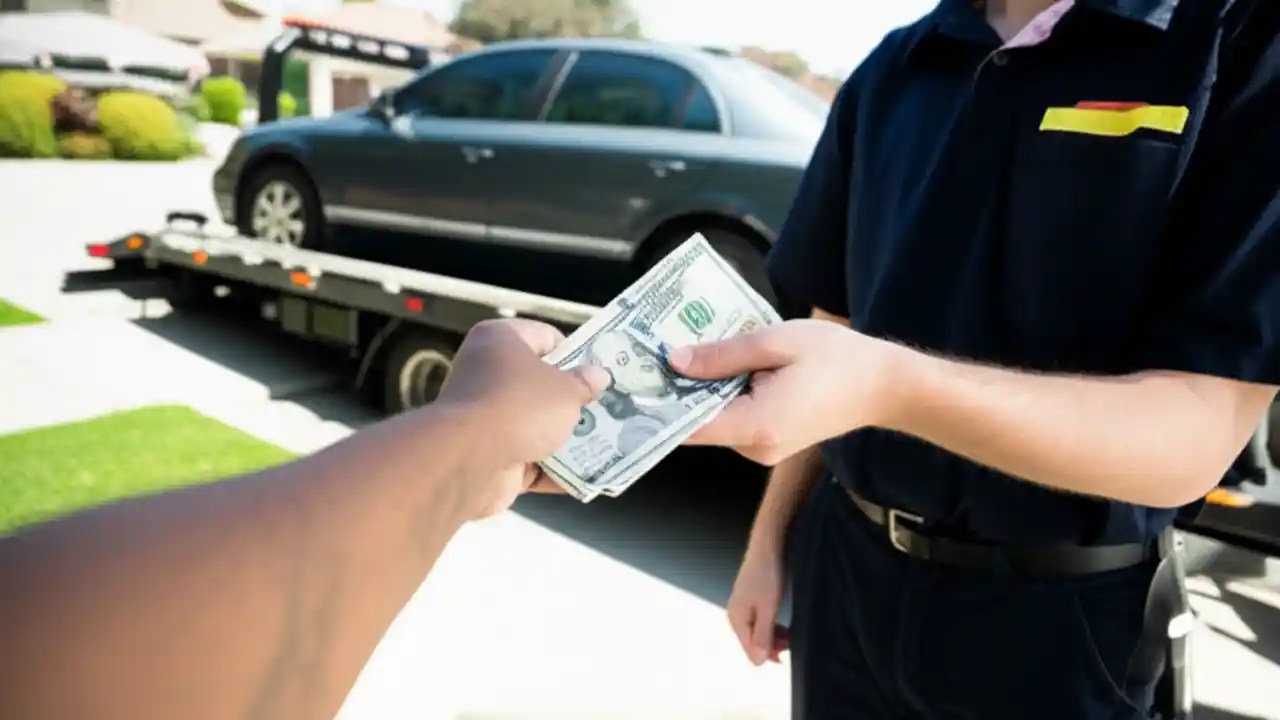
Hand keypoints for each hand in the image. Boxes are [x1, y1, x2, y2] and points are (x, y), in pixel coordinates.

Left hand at [438, 319, 608, 518]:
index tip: (599, 372)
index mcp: (500, 341)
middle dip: (572, 400)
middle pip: (539, 384)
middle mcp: (487, 374)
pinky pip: (528, 460)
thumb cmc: (519, 406)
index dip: (575, 353)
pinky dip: (552, 471)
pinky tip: (585, 479)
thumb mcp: (566, 390)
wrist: (470, 460)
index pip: (544, 337)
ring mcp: (484, 418)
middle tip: (607, 409)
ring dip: (565, 439)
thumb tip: (598, 375)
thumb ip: (585, 383)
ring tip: (605, 444)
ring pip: (534, 425)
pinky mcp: (487, 457)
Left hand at [669, 320, 903, 464]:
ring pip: (716, 418)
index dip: (657, 405)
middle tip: (657, 350)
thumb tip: (675, 360)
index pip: (688, 426)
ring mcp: (764, 448)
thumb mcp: (777, 341)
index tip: (633, 382)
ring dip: (704, 388)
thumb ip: (723, 354)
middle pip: (698, 422)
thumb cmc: (839, 358)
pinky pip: (735, 418)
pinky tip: (726, 363)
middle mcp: (756, 447)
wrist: (886, 385)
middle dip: (679, 388)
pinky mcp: (771, 441)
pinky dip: (725, 394)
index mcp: (756, 426)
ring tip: (691, 348)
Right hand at [727, 549, 788, 665]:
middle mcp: (736, 615)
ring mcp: (743, 608)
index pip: (750, 650)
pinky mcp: (751, 601)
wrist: (768, 546)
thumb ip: (762, 635)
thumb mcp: (768, 608)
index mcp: (736, 619)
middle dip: (772, 646)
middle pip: (753, 643)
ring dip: (774, 637)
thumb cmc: (767, 574)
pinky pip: (760, 623)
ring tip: (790, 634)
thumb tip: (758, 661)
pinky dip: (772, 627)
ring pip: (758, 633)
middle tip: (791, 641)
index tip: (787, 650)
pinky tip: (783, 626)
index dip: (769, 654)